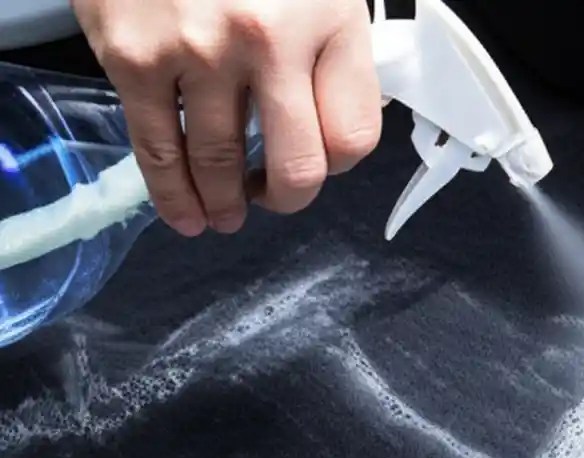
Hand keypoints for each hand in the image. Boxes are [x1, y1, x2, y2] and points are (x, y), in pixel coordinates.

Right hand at [72, 0, 382, 235]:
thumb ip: (331, 50)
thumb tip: (333, 124)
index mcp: (328, 21)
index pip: (354, 136)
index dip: (339, 165)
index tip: (321, 162)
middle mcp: (270, 41)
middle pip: (298, 167)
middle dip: (287, 198)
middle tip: (273, 200)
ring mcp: (199, 52)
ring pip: (221, 166)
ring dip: (224, 204)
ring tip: (223, 216)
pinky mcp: (135, 57)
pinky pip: (156, 146)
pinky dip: (170, 192)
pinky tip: (183, 210)